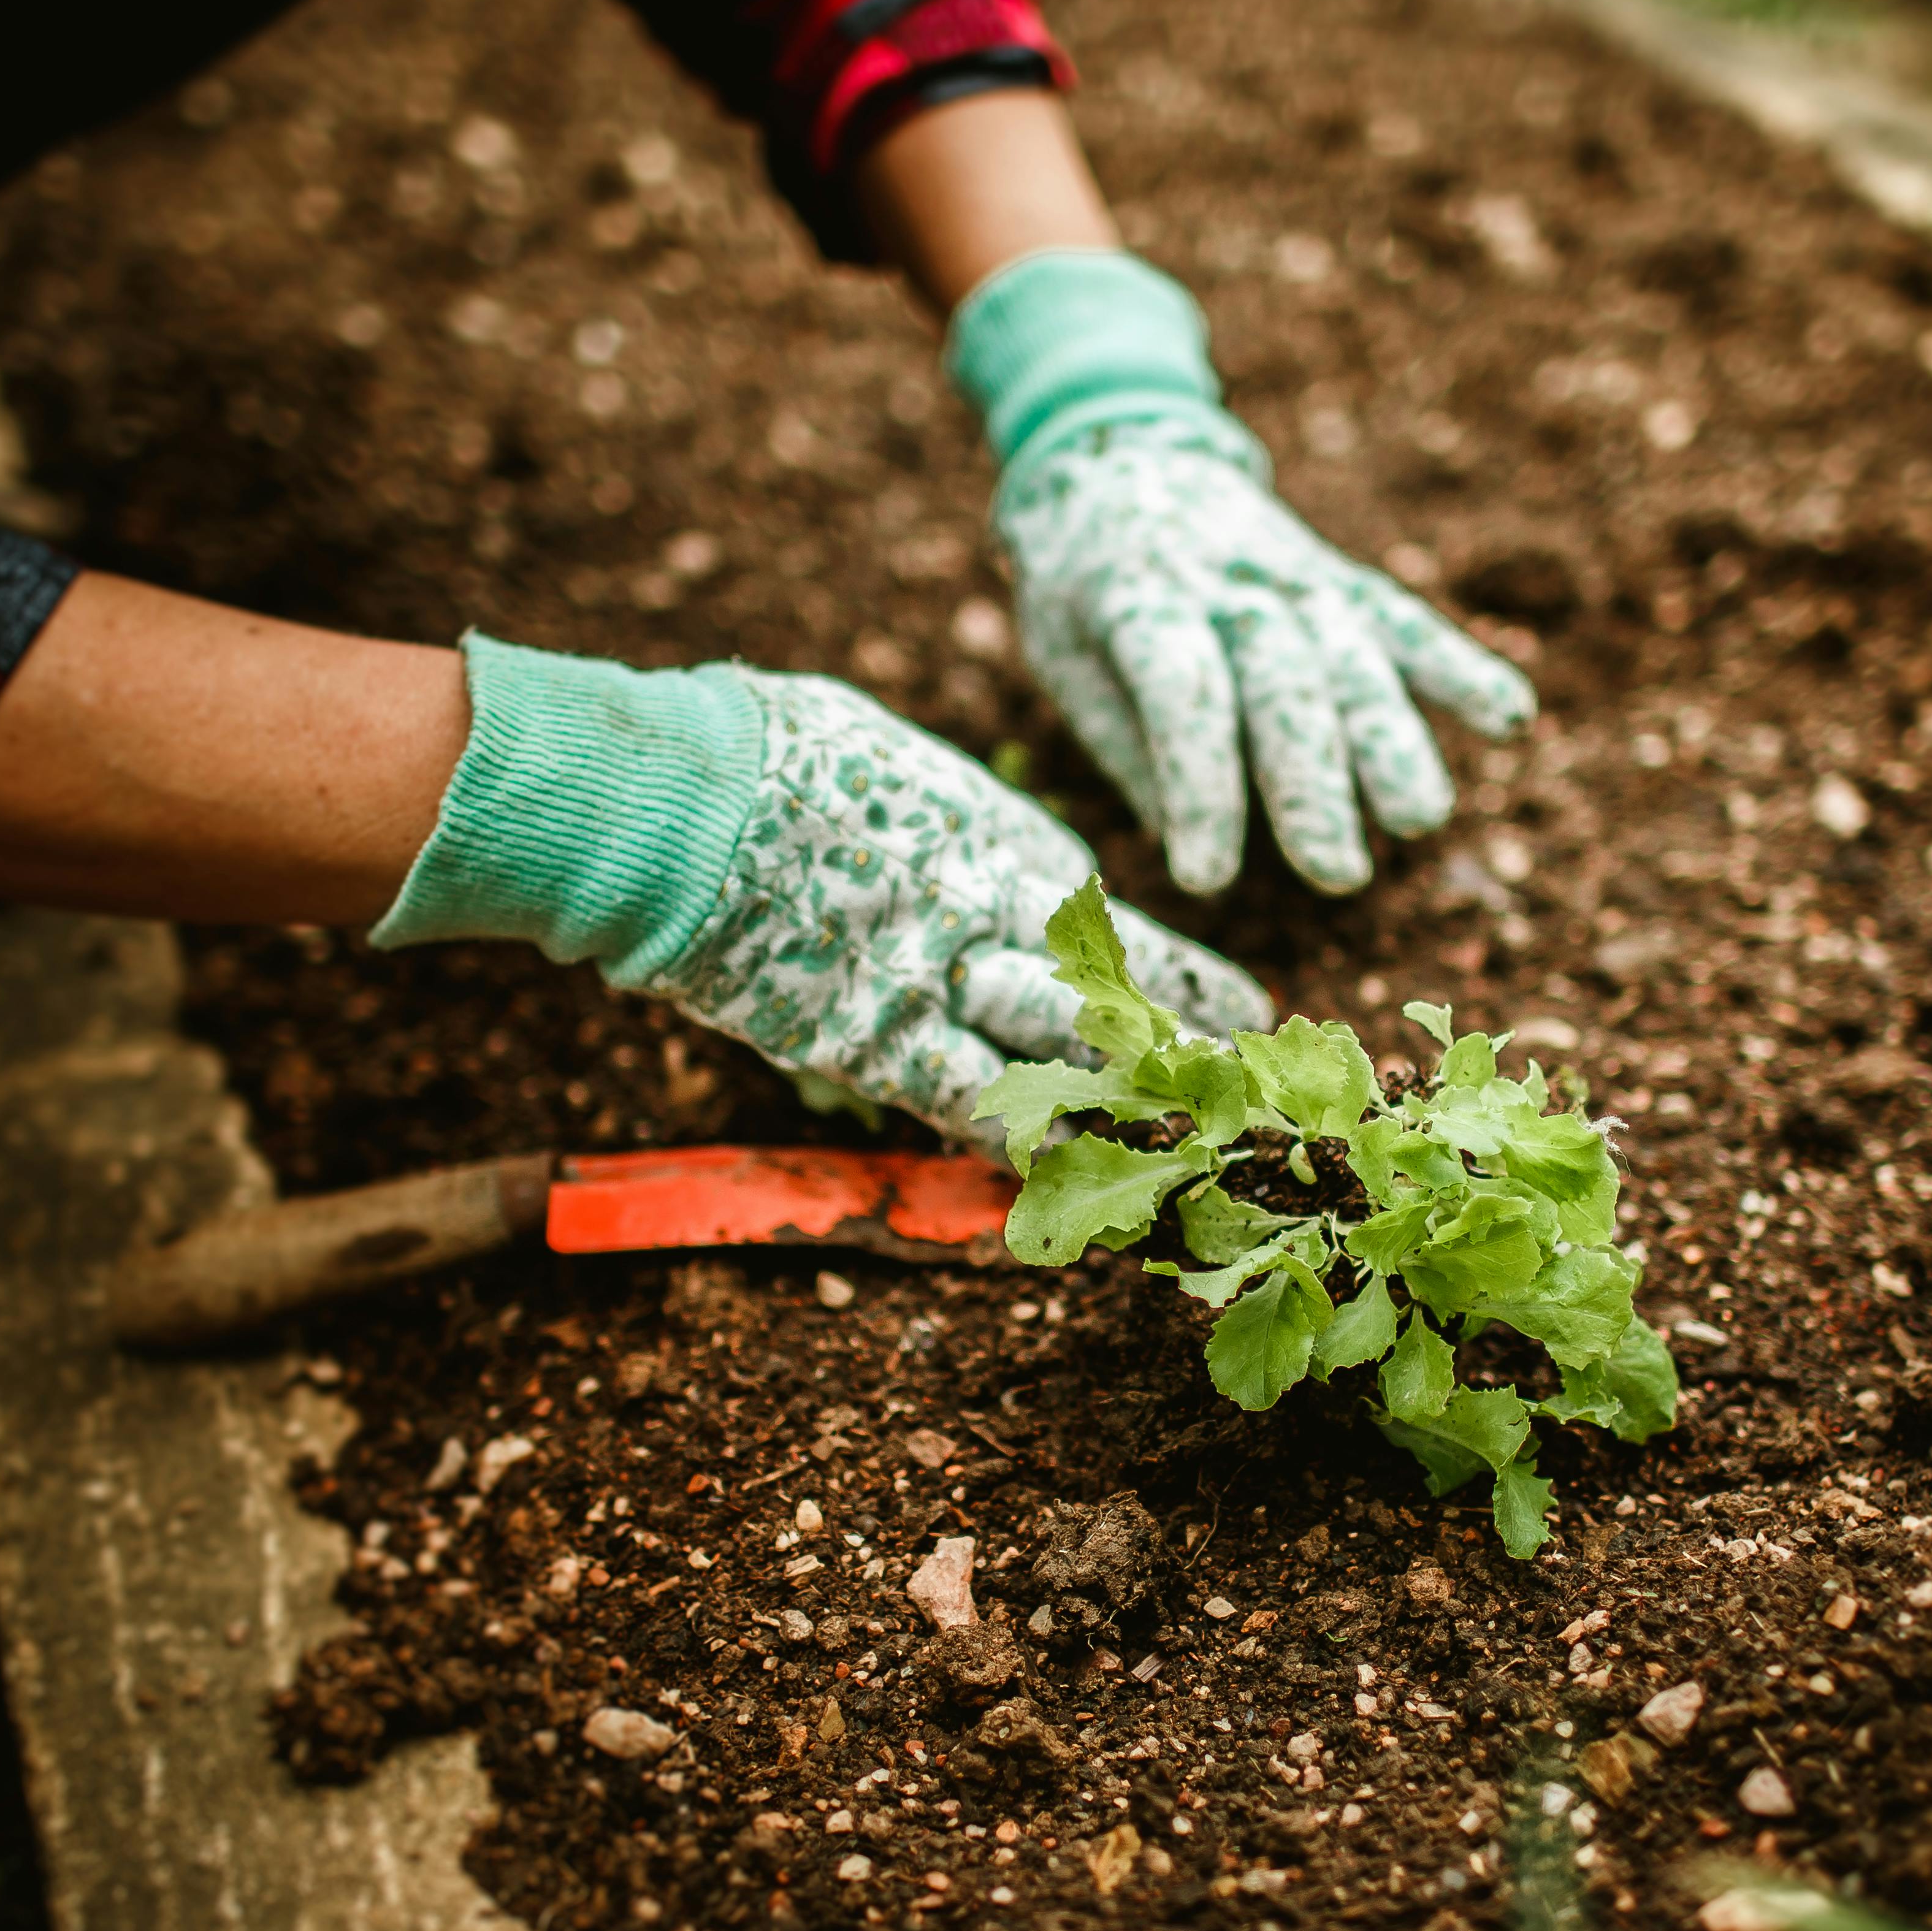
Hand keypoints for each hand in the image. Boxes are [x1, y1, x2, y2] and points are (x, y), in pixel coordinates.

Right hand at [370, 635, 1266, 1139]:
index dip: (1177, 974)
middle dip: (1183, 1050)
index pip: (1111, 926)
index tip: (1239, 1006)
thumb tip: (944, 823)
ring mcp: (941, 984)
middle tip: (1245, 1094)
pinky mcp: (875, 1043)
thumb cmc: (767, 749)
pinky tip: (1057, 1181)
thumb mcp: (883, 759)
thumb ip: (934, 813)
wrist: (686, 798)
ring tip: (1187, 1146)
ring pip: (1064, 1059)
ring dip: (1124, 1107)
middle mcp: (995, 915)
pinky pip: (967, 1106)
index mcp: (1001, 840)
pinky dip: (1013, 1145)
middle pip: (1114, 998)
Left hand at [999, 421, 1533, 893]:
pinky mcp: (1341, 580)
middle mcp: (1228, 583)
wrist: (1120, 457)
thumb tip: (1189, 838)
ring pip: (1353, 657)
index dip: (1198, 785)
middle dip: (1313, 781)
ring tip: (1419, 820)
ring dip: (1392, 740)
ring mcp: (1295, 577)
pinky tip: (1511, 719)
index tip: (1206, 877)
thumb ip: (1125, 740)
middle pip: (1283, 682)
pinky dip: (1459, 666)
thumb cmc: (1082, 587)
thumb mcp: (1062, 654)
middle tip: (1335, 874)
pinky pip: (1404, 623)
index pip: (1181, 693)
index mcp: (1139, 599)